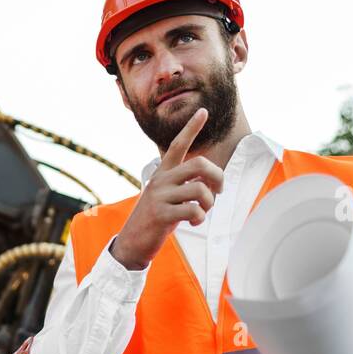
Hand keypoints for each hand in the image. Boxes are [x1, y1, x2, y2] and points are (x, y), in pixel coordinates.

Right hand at [110, 107, 224, 270]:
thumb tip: (213, 184)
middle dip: (217, 177)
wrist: (132, 242)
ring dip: (209, 203)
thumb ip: (185, 186)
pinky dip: (199, 218)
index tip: (204, 111)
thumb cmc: (155, 219)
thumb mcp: (166, 196)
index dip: (192, 127)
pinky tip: (193, 222)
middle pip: (200, 165)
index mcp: (162, 173)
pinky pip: (193, 211)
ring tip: (202, 211)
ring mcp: (160, 197)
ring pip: (200, 191)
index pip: (178, 145)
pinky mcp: (162, 215)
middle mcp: (161, 180)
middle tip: (219, 191)